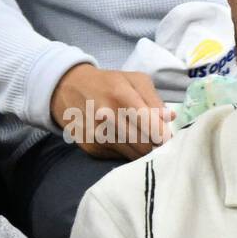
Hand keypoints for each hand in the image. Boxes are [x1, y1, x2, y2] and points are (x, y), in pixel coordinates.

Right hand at [50, 63, 173, 160]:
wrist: (67, 88)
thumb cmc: (109, 83)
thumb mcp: (133, 80)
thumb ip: (154, 99)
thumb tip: (169, 118)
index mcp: (121, 96)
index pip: (152, 127)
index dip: (164, 137)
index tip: (169, 137)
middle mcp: (107, 117)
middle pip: (145, 145)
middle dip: (156, 145)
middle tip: (159, 140)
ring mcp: (98, 135)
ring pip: (135, 155)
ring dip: (144, 150)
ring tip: (143, 139)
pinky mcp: (92, 148)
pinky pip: (121, 157)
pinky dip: (128, 152)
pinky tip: (124, 140)